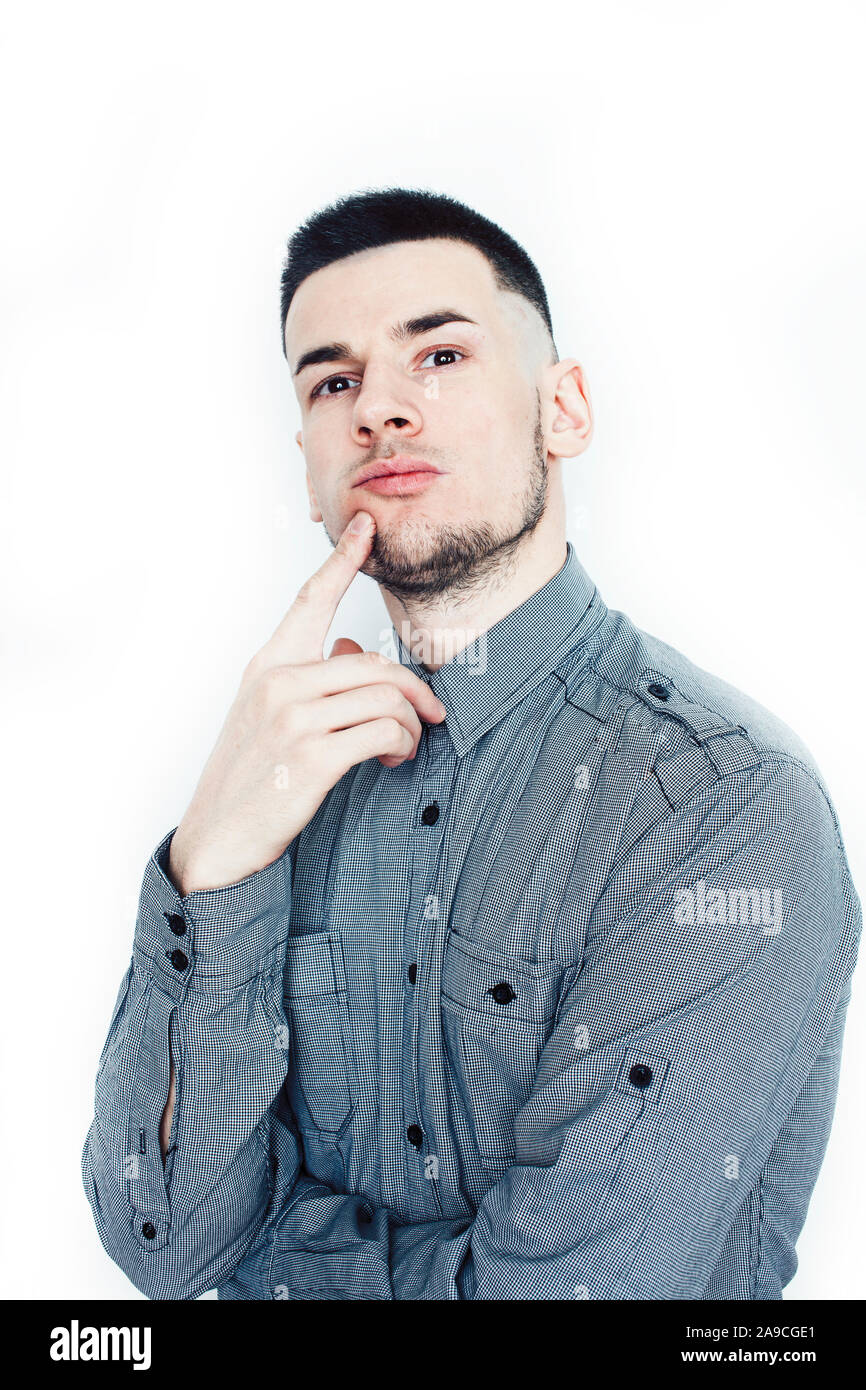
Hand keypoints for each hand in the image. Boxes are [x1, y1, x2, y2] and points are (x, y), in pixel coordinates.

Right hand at [168, 511, 445, 892]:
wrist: (216, 839)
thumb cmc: (248, 779)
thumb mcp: (268, 718)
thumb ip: (308, 680)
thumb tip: (348, 648)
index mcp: (267, 666)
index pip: (310, 601)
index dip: (342, 560)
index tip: (365, 526)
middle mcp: (278, 683)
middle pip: (375, 662)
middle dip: (415, 691)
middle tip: (429, 716)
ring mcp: (293, 718)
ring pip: (387, 696)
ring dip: (411, 725)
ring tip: (403, 747)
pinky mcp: (311, 757)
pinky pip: (384, 730)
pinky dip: (401, 745)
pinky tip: (392, 759)